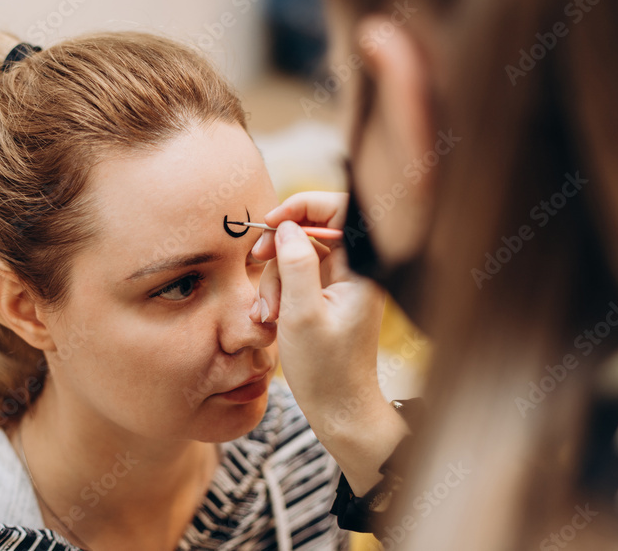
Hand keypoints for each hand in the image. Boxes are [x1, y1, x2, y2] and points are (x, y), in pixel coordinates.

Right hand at [250, 192, 408, 495]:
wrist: (340, 410)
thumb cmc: (327, 369)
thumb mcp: (302, 314)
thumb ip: (296, 264)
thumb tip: (288, 228)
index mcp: (362, 268)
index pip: (339, 210)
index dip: (302, 207)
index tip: (271, 223)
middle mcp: (356, 271)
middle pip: (312, 232)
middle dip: (280, 251)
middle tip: (255, 263)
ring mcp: (343, 284)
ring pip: (299, 256)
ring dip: (275, 279)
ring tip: (267, 314)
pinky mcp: (330, 297)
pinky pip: (299, 278)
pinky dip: (280, 293)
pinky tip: (270, 318)